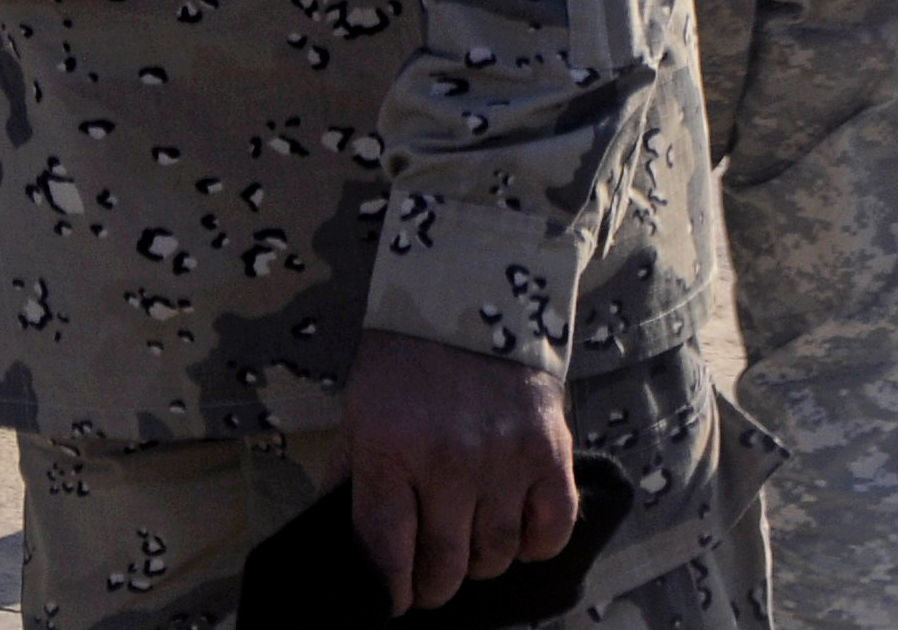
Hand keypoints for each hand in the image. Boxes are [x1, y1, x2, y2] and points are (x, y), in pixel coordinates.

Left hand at [342, 330, 576, 616]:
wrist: (472, 297)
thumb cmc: (406, 359)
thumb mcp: (360, 409)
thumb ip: (353, 474)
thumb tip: (346, 538)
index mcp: (388, 448)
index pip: (386, 550)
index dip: (389, 589)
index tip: (392, 600)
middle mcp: (446, 461)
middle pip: (444, 567)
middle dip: (433, 586)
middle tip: (429, 579)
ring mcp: (503, 461)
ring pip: (495, 556)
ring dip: (480, 563)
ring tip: (468, 543)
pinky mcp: (551, 456)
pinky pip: (549, 534)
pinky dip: (533, 546)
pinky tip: (514, 531)